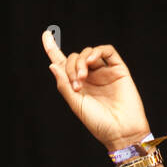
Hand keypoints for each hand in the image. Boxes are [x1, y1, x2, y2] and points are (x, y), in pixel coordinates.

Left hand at [41, 29, 149, 151]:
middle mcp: (90, 77)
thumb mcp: (76, 105)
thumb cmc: (99, 123)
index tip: (45, 35)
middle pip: (74, 58)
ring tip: (82, 78)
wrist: (121, 131)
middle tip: (76, 84)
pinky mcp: (118, 69)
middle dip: (70, 67)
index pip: (63, 63)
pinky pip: (107, 51)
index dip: (53, 49)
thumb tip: (52, 65)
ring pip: (88, 53)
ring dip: (81, 62)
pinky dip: (97, 52)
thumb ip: (64, 85)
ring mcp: (104, 72)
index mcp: (77, 86)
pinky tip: (91, 61)